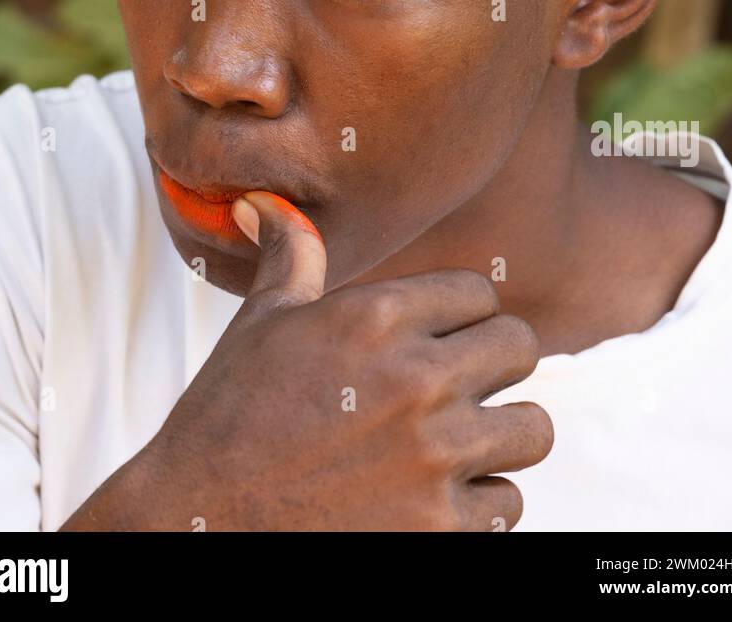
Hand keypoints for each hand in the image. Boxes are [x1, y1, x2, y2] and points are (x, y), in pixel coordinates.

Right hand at [131, 191, 553, 531]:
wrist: (198, 527)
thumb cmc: (227, 418)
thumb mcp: (260, 326)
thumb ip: (292, 258)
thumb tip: (270, 203)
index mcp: (373, 317)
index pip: (480, 292)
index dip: (462, 314)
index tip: (442, 337)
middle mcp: (414, 379)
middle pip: (520, 347)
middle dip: (495, 364)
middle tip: (462, 386)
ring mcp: (432, 457)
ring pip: (533, 428)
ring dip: (503, 435)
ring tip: (464, 443)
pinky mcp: (440, 529)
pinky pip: (508, 503)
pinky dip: (480, 507)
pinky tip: (435, 499)